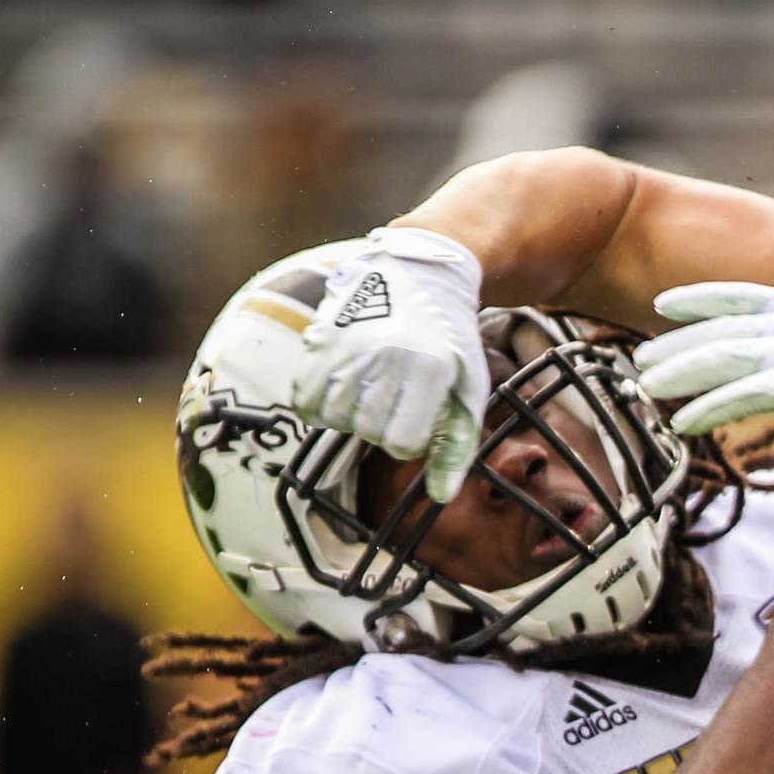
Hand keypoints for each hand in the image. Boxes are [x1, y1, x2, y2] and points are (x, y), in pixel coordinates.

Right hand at [293, 227, 488, 501]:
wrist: (419, 275)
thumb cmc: (449, 341)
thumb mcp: (469, 388)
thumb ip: (457, 446)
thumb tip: (440, 498)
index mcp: (430, 370)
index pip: (400, 444)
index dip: (408, 440)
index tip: (417, 418)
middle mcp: (386, 357)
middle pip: (367, 431)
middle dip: (382, 425)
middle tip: (396, 398)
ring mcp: (348, 346)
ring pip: (333, 418)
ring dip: (351, 414)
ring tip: (373, 388)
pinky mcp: (319, 339)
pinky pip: (304, 401)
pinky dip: (320, 404)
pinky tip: (344, 385)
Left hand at [634, 283, 773, 463]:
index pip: (743, 297)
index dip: (699, 300)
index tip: (664, 305)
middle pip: (721, 330)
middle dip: (677, 344)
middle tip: (643, 358)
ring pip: (719, 359)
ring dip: (678, 374)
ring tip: (648, 387)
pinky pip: (736, 398)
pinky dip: (705, 409)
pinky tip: (682, 422)